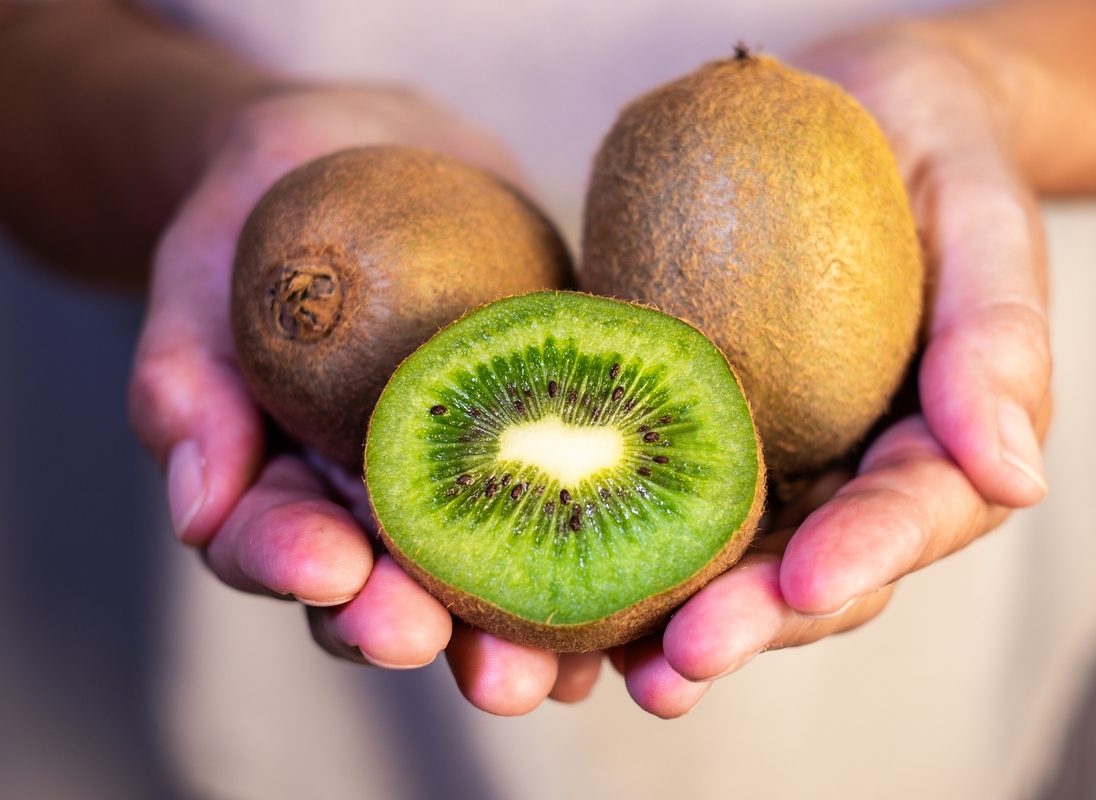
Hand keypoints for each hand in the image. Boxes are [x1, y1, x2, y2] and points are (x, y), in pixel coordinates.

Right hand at [128, 85, 603, 714]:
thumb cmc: (270, 207)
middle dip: (424, 632)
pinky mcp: (543, 436)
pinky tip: (650, 599)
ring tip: (559, 673)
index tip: (332, 570)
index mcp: (282, 478)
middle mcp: (377, 501)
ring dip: (525, 640)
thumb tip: (196, 507)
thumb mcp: (205, 270)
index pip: (274, 542)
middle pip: (387, 594)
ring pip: (487, 583)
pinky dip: (610, 562)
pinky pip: (576, 507)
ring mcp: (465, 479)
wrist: (374, 151)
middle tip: (467, 663)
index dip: (295, 566)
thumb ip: (186, 380)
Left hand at [615, 29, 1051, 716]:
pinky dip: (614, 544)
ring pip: (727, 562)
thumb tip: (1020, 476)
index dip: (860, 557)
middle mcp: (852, 479)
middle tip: (681, 660)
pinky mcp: (700, 432)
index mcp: (941, 449)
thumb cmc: (935, 157)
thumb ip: (999, 341)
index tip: (806, 584)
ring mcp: (774, 465)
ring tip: (617, 663)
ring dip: (670, 620)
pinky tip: (554, 576)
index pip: (907, 516)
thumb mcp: (986, 222)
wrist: (856, 115)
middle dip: (749, 621)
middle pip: (807, 573)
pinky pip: (658, 495)